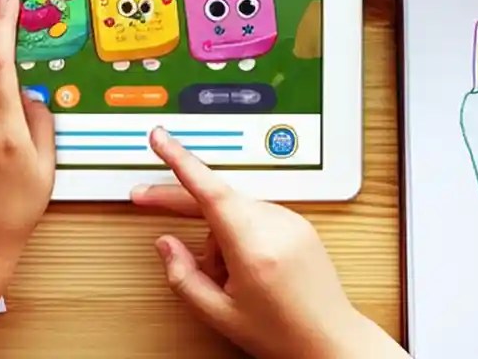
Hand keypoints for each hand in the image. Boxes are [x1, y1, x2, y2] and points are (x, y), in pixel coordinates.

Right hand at [133, 128, 405, 358]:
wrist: (332, 342)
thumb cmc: (283, 334)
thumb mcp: (220, 315)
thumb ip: (183, 278)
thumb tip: (166, 244)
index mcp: (254, 247)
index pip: (209, 191)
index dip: (180, 160)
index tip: (161, 139)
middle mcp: (275, 226)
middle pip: (215, 198)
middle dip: (180, 202)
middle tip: (145, 199)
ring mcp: (290, 222)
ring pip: (232, 210)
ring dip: (215, 234)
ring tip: (224, 278)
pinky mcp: (298, 224)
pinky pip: (254, 216)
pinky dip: (237, 234)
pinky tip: (242, 268)